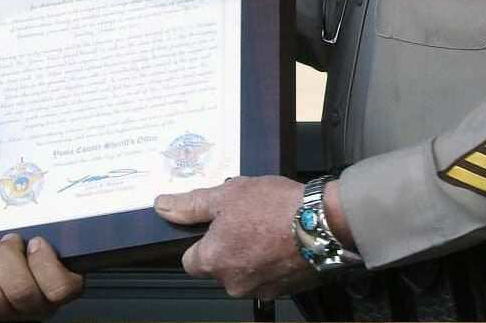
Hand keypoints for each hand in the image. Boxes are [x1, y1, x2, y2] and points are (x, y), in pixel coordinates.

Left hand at [0, 232, 84, 319]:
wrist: (18, 275)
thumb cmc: (38, 255)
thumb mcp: (56, 244)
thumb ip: (55, 235)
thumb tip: (53, 218)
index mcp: (56, 290)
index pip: (58, 288)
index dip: (43, 261)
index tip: (36, 241)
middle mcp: (32, 306)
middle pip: (19, 290)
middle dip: (7, 254)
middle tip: (8, 239)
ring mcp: (6, 312)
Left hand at [154, 175, 318, 299]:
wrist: (322, 223)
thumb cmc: (273, 207)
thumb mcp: (227, 194)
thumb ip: (192, 204)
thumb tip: (162, 206)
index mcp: (212, 261)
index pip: (190, 260)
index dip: (202, 241)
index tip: (218, 225)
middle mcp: (232, 284)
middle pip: (219, 267)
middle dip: (229, 246)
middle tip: (246, 219)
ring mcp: (260, 290)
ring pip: (244, 272)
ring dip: (251, 255)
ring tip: (268, 228)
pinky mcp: (284, 292)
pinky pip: (268, 277)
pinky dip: (271, 262)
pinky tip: (282, 241)